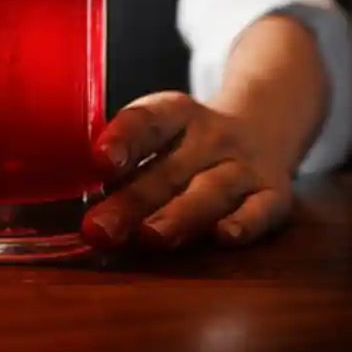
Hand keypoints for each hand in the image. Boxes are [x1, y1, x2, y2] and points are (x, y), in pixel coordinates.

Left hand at [82, 91, 294, 249]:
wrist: (267, 123)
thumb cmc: (190, 143)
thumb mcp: (162, 136)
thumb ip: (127, 164)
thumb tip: (77, 204)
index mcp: (176, 115)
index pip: (148, 121)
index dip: (124, 139)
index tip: (99, 161)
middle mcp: (212, 136)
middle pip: (169, 169)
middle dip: (132, 202)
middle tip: (99, 229)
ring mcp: (244, 164)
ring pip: (212, 190)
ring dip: (181, 214)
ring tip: (151, 236)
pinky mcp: (274, 193)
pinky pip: (262, 208)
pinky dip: (246, 223)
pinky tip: (224, 236)